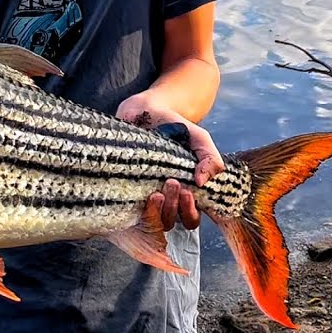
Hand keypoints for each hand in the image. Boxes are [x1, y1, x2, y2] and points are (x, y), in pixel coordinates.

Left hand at [118, 93, 225, 230]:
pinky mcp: (122, 190)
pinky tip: (138, 193)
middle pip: (169, 222)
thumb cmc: (175, 127)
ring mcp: (142, 196)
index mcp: (183, 193)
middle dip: (173, 208)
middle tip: (172, 184)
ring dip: (156, 211)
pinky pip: (125, 211)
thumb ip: (210, 157)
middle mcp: (163, 199)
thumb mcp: (198, 139)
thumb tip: (202, 182)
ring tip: (156, 191)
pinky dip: (133, 208)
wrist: (145, 110)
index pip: (189, 219)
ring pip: (149, 220)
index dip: (189, 212)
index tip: (188, 192)